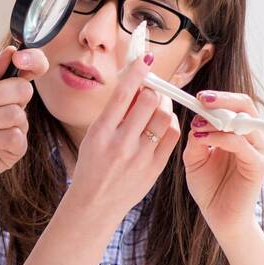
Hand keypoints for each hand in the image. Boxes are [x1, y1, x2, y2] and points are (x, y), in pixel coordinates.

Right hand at [67, 55, 179, 224]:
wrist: (94, 204)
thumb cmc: (92, 166)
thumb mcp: (93, 137)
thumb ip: (114, 114)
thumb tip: (136, 85)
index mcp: (101, 133)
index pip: (124, 94)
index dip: (137, 73)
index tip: (146, 59)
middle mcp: (121, 144)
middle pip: (149, 102)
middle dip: (153, 90)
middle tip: (152, 89)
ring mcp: (140, 157)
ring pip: (165, 117)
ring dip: (164, 105)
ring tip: (158, 105)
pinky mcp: (155, 168)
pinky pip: (171, 136)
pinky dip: (170, 124)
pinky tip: (163, 123)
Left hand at [183, 90, 263, 238]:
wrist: (219, 216)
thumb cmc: (210, 187)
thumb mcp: (195, 157)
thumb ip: (197, 137)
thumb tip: (196, 119)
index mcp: (240, 133)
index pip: (235, 105)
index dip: (218, 97)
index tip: (196, 96)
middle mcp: (253, 138)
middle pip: (245, 105)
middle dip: (222, 99)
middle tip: (201, 99)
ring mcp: (258, 151)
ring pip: (243, 122)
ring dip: (216, 119)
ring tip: (196, 126)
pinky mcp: (258, 165)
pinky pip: (240, 143)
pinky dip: (219, 137)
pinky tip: (201, 139)